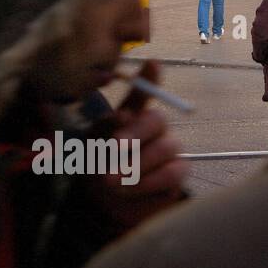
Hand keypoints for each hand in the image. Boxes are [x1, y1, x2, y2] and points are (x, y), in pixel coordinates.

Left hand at [89, 61, 187, 230]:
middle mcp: (152, 127)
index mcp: (129, 114)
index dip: (149, 78)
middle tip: (113, 148)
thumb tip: (123, 114)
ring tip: (110, 180)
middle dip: (133, 134)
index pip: (142, 93)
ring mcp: (168, 147)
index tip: (152, 63)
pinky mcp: (178, 172)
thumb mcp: (90, 146)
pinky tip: (128, 189)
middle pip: (155, 120)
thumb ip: (104, 129)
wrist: (105, 203)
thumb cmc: (97, 167)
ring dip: (135, 165)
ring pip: (163, 148)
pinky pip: (171, 172)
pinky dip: (147, 182)